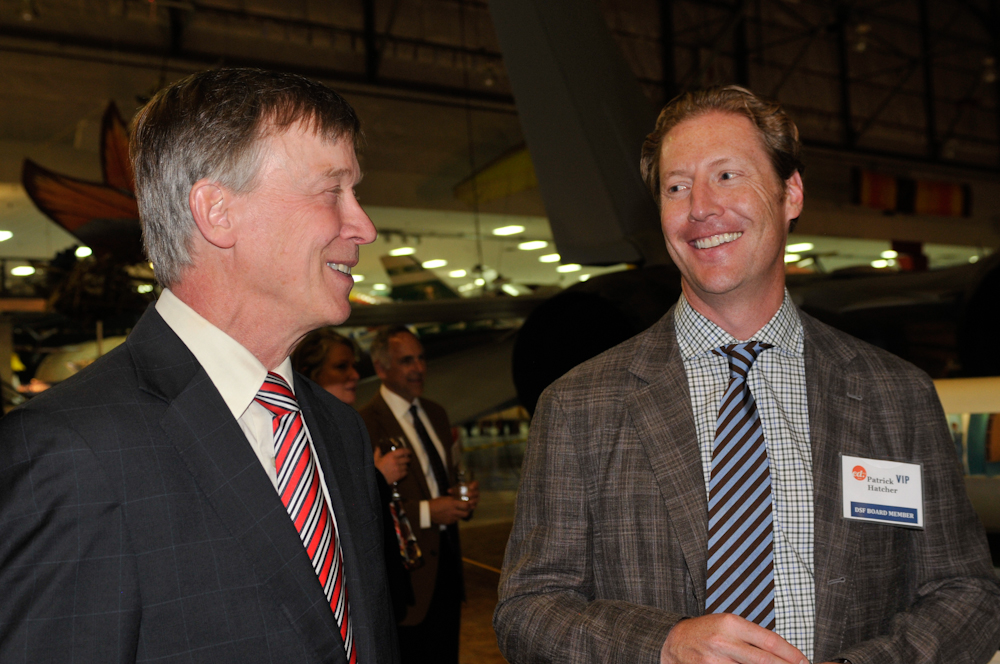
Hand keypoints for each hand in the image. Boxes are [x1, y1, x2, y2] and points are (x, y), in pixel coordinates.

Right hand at [374, 447, 410, 484]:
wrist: (376, 479)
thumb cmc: (376, 469)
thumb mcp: (376, 459)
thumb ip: (378, 452)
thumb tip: (378, 448)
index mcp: (391, 456)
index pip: (403, 451)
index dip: (407, 451)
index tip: (409, 452)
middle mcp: (396, 461)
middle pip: (407, 459)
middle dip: (408, 459)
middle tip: (407, 459)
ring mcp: (398, 469)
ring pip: (406, 466)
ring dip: (406, 466)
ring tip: (404, 466)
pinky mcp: (399, 475)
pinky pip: (406, 472)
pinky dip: (405, 472)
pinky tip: (403, 471)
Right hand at [428, 495, 472, 524]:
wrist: (428, 511)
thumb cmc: (436, 503)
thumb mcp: (446, 498)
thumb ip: (454, 499)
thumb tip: (460, 499)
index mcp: (453, 504)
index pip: (466, 506)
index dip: (468, 505)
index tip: (467, 503)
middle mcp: (454, 511)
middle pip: (466, 514)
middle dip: (467, 511)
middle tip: (465, 509)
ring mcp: (452, 518)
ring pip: (461, 517)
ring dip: (461, 514)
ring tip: (458, 511)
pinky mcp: (449, 522)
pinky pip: (455, 520)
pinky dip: (455, 517)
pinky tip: (451, 514)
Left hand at [450, 480, 479, 510]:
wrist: (460, 498)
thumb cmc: (459, 491)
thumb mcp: (456, 489)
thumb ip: (453, 490)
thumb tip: (449, 491)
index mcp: (473, 486)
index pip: (476, 483)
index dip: (474, 485)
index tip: (470, 486)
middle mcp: (475, 492)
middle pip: (476, 492)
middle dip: (473, 493)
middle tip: (468, 494)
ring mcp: (475, 498)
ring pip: (476, 499)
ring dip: (472, 501)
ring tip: (468, 502)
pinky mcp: (474, 505)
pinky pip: (474, 505)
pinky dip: (471, 506)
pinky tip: (468, 507)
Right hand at [660, 614, 807, 663]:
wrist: (675, 641)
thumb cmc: (706, 632)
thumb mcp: (728, 625)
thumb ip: (752, 637)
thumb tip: (782, 654)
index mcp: (731, 623)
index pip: (770, 641)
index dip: (791, 654)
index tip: (803, 662)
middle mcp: (724, 641)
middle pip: (765, 660)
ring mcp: (715, 660)